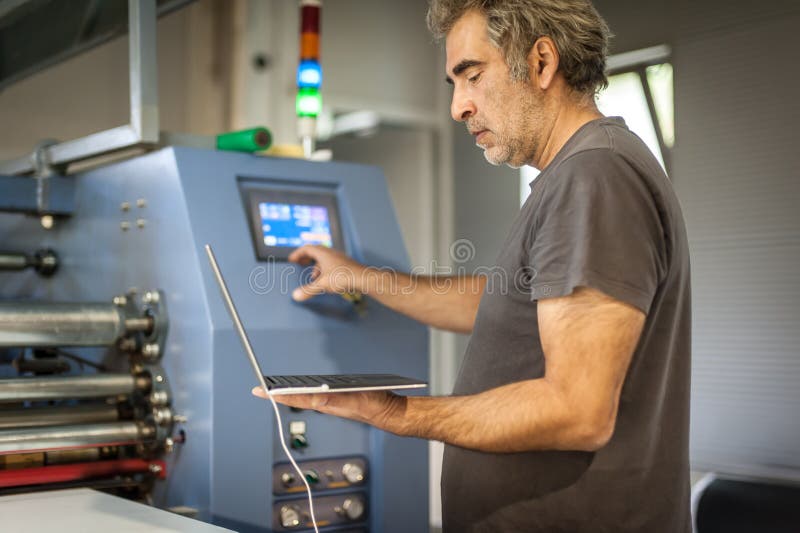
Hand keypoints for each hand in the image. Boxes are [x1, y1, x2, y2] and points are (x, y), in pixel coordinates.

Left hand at [251, 387, 406, 432]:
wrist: (389, 412)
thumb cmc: (375, 407)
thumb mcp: (356, 401)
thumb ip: (335, 400)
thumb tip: (314, 398)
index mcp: (326, 404)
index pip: (295, 398)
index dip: (276, 395)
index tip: (259, 390)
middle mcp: (325, 404)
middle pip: (296, 397)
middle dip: (278, 393)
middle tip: (262, 388)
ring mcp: (331, 402)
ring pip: (305, 396)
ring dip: (290, 392)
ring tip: (276, 388)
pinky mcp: (338, 398)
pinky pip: (316, 394)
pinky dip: (305, 390)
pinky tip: (303, 388)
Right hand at [288, 245, 366, 301]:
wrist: (363, 278)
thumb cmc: (344, 277)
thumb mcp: (322, 284)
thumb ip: (308, 290)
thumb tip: (296, 296)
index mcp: (324, 253)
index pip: (307, 248)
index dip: (298, 253)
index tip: (292, 259)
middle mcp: (332, 254)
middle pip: (316, 252)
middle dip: (306, 258)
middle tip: (300, 263)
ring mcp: (340, 259)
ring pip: (324, 259)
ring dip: (316, 266)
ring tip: (313, 277)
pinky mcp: (346, 266)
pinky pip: (332, 265)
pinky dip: (325, 271)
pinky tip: (326, 281)